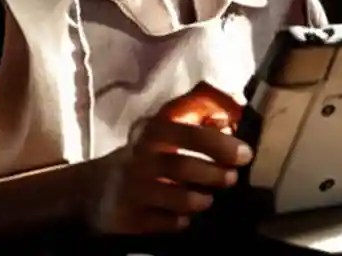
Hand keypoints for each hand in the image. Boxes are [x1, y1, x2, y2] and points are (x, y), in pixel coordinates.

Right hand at [85, 85, 251, 235]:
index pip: (191, 134)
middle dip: (214, 174)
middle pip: (183, 166)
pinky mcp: (128, 217)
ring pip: (175, 197)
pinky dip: (179, 221)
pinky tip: (184, 217)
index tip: (245, 154)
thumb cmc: (145, 156)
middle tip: (231, 178)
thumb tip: (236, 118)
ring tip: (208, 198)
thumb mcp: (163, 133)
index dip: (222, 144)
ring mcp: (132, 189)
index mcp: (153, 132)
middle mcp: (140, 158)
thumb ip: (197, 124)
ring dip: (200, 199)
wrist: (95, 188)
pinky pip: (162, 223)